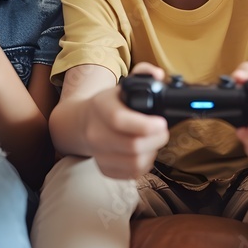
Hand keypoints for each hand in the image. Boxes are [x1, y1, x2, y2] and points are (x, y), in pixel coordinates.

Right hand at [83, 62, 169, 178]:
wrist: (84, 123)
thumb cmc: (111, 103)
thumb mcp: (123, 84)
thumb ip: (144, 73)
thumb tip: (158, 75)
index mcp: (100, 107)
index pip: (120, 120)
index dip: (145, 125)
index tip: (162, 123)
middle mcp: (95, 133)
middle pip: (132, 146)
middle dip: (156, 139)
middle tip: (163, 131)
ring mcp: (99, 153)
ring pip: (134, 163)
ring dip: (152, 152)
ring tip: (154, 140)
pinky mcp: (105, 169)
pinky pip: (131, 173)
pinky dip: (144, 164)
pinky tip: (145, 151)